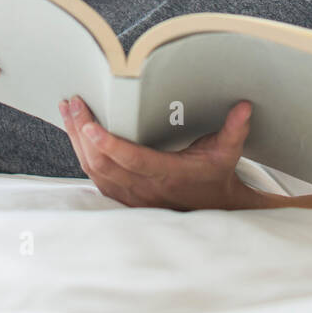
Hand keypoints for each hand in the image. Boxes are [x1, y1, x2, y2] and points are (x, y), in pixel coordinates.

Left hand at [59, 95, 252, 210]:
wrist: (214, 209)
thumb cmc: (216, 175)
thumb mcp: (228, 152)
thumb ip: (234, 130)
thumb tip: (244, 106)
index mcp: (168, 174)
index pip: (132, 160)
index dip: (109, 144)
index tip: (90, 125)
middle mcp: (145, 188)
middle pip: (103, 163)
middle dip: (83, 131)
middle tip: (73, 103)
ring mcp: (132, 195)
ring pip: (94, 170)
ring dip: (77, 140)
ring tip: (67, 111)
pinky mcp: (124, 196)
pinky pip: (95, 177)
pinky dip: (81, 154)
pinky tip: (74, 133)